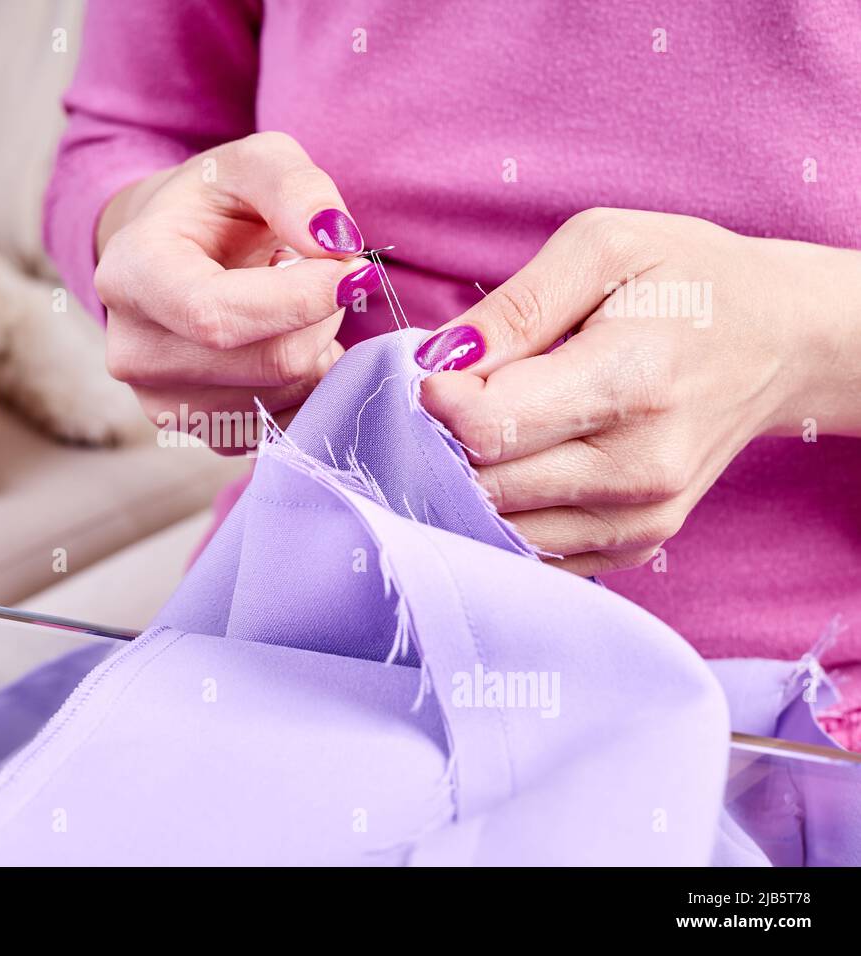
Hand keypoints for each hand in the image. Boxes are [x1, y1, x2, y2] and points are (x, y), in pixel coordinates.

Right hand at [94, 131, 382, 452]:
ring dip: (317, 348)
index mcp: (132, 275)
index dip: (301, 299)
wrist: (173, 253)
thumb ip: (298, 188)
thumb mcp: (256, 162)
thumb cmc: (215, 203)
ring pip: (286, 395)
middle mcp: (134, 352)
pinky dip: (307, 384)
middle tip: (324, 276)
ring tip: (292, 306)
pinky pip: (285, 425)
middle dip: (321, 317)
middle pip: (269, 362)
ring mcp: (163, 403)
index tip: (353, 269)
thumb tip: (337, 245)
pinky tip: (286, 342)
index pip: (220, 315)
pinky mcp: (200, 432)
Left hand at [419, 207, 859, 574]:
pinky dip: (506, 514)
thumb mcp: (604, 247)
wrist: (782, 342)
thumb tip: (439, 361)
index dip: (440, 402)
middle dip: (446, 442)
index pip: (493, 427)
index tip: (437, 373)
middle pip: (487, 483)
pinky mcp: (638, 543)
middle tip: (457, 399)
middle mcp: (641, 466)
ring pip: (502, 527)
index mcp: (633, 381)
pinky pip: (535, 552)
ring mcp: (643, 515)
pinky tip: (517, 466)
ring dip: (469, 483)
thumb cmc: (691, 282)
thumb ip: (515, 308)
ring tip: (490, 427)